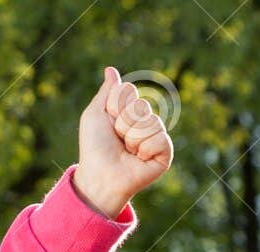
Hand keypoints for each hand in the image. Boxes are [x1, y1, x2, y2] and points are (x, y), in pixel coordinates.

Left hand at [73, 66, 174, 217]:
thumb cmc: (94, 147)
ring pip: (151, 121)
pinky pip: (160, 138)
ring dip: (132, 137)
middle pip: (141, 105)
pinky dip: (145, 149)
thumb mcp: (95, 115)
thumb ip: (107, 92)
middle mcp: (144, 122)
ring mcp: (155, 137)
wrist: (99, 175)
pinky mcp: (165, 153)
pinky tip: (139, 159)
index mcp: (129, 111)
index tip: (107, 120)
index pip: (129, 91)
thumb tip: (111, 69)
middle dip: (123, 122)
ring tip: (127, 151)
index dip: (115, 105)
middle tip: (117, 139)